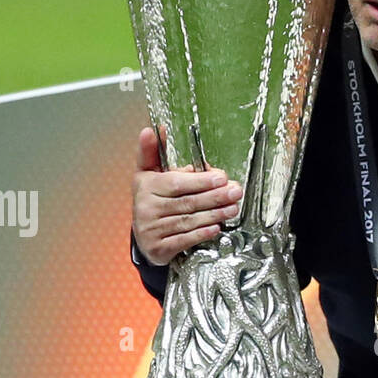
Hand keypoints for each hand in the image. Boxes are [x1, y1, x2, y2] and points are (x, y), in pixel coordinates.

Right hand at [131, 125, 244, 265]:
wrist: (143, 237)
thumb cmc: (151, 200)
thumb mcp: (148, 173)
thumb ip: (154, 152)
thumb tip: (156, 130)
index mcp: (146, 185)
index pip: (176, 183)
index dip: (200, 180)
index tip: (221, 177)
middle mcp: (146, 207)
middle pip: (187, 201)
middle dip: (215, 196)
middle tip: (235, 192)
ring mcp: (151, 229)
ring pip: (188, 220)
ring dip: (214, 214)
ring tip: (232, 208)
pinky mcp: (158, 247)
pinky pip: (184, 239)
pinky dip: (202, 233)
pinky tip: (216, 227)